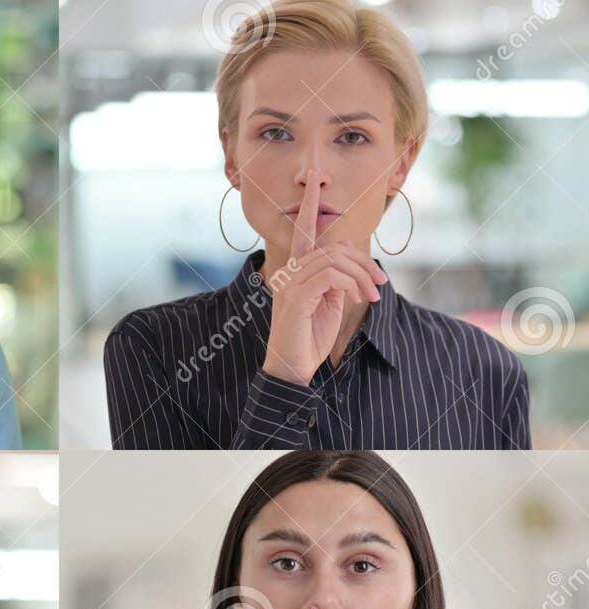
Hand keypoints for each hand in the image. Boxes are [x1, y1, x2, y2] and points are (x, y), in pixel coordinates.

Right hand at [261, 171, 387, 385]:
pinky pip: (331, 275)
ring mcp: (290, 284)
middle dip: (363, 263)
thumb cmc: (309, 339)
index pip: (302, 231)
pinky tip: (355, 301)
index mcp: (295, 272)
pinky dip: (351, 284)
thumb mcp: (328, 304)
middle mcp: (289, 273)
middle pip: (333, 247)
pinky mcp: (296, 297)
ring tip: (370, 297)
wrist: (292, 369)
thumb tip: (351, 269)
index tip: (314, 178)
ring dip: (361, 277)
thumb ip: (336, 282)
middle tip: (379, 286)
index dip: (308, 204)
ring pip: (335, 260)